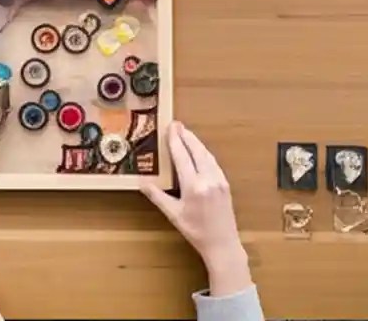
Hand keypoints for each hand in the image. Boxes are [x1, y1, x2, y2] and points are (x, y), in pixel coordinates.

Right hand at [140, 121, 251, 296]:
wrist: (223, 243)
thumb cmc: (196, 231)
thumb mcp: (173, 215)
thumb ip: (158, 196)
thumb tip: (142, 182)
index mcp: (194, 186)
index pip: (182, 157)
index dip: (175, 141)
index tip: (170, 128)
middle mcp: (208, 180)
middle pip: (196, 150)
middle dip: (186, 136)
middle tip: (177, 125)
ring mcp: (219, 180)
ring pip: (207, 155)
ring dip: (196, 142)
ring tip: (186, 133)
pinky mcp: (225, 183)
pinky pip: (213, 162)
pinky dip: (204, 152)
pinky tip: (199, 151)